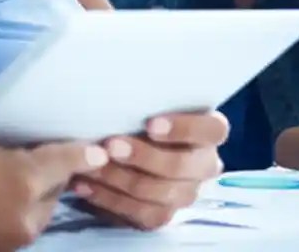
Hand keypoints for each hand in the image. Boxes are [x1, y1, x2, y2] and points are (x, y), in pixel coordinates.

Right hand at [0, 133, 108, 251]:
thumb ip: (12, 148)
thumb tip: (30, 154)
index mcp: (24, 185)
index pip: (65, 164)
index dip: (81, 153)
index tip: (100, 150)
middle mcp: (24, 221)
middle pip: (53, 194)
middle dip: (51, 176)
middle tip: (39, 155)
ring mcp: (5, 243)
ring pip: (32, 215)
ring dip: (30, 197)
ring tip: (9, 177)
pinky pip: (9, 229)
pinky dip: (7, 213)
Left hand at [75, 112, 227, 229]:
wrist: (115, 146)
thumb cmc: (132, 114)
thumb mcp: (140, 101)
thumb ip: (141, 97)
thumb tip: (116, 82)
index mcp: (207, 132)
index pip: (212, 130)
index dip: (184, 128)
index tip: (150, 124)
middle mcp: (204, 164)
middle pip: (182, 166)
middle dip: (144, 157)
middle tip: (110, 145)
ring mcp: (186, 192)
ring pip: (161, 194)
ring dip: (121, 179)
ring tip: (90, 166)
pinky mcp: (164, 214)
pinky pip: (143, 215)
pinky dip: (111, 200)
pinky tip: (85, 186)